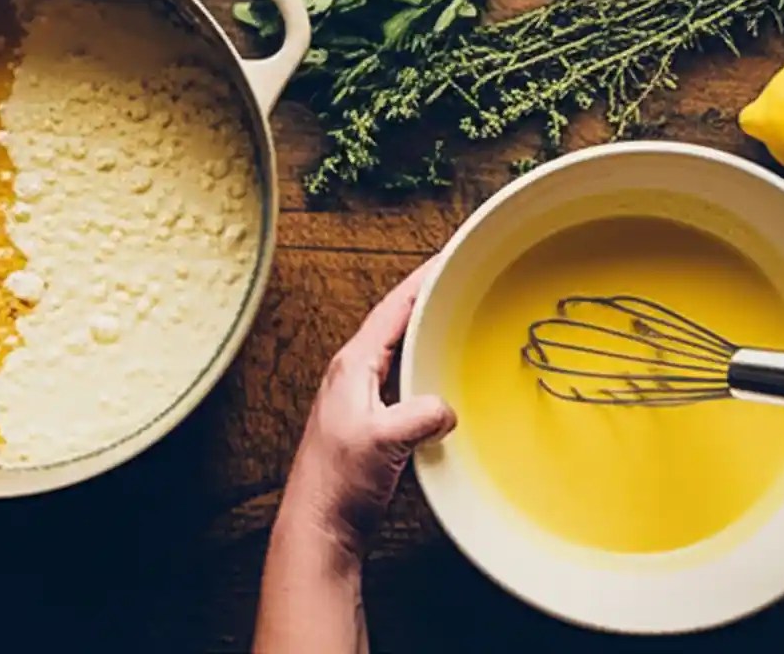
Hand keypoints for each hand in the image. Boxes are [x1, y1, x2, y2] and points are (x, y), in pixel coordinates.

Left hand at [279, 259, 456, 558]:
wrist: (320, 527)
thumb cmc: (337, 483)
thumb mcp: (382, 441)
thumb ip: (419, 415)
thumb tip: (446, 407)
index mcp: (353, 366)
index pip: (393, 308)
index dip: (423, 280)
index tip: (450, 256)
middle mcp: (355, 376)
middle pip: (398, 324)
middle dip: (429, 300)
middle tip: (463, 280)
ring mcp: (362, 400)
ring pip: (402, 354)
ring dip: (428, 336)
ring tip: (461, 321)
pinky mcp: (373, 424)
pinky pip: (407, 384)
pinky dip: (429, 372)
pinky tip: (447, 382)